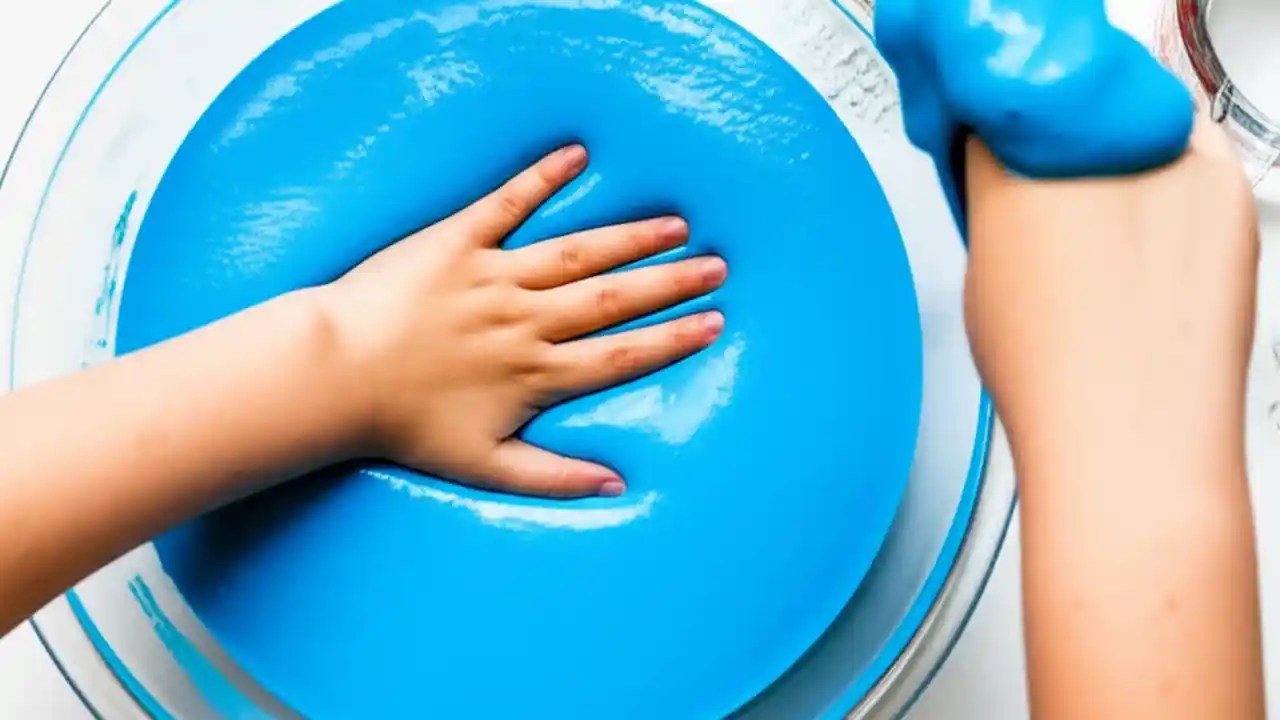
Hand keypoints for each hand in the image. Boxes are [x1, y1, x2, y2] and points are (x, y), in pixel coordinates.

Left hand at [317, 145, 725, 497]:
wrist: (332, 377)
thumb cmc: (404, 426)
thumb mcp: (484, 467)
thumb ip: (554, 477)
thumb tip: (618, 483)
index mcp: (536, 374)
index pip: (620, 355)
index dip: (671, 339)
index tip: (713, 322)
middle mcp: (525, 321)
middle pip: (613, 298)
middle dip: (670, 282)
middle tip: (716, 265)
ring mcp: (493, 276)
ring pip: (578, 252)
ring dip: (631, 237)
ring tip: (675, 224)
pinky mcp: (456, 241)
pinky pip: (508, 203)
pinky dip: (543, 178)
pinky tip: (577, 155)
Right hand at [963, 120, 1264, 718]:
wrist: (1133, 437)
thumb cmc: (1055, 370)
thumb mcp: (984, 261)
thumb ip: (993, 184)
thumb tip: (1000, 154)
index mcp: (1030, 149)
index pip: (1003, 93)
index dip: (992, 119)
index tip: (990, 141)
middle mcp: (1113, 139)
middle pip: (1075, 99)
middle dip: (1055, 133)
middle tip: (1042, 193)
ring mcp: (1184, 163)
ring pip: (1134, 125)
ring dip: (1113, 155)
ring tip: (1095, 238)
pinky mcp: (1233, 193)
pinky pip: (1188, 161)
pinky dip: (1164, 187)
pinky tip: (1137, 253)